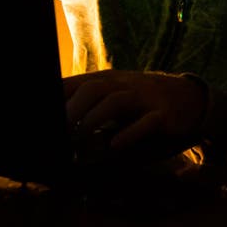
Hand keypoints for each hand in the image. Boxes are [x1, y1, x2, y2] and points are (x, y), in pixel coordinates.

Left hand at [64, 69, 206, 157]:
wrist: (185, 96)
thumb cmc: (139, 99)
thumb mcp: (113, 94)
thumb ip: (89, 104)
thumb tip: (58, 121)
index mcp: (107, 80)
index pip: (76, 82)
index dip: (57, 96)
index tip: (41, 114)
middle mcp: (123, 84)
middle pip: (92, 89)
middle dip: (72, 110)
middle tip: (58, 132)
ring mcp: (143, 97)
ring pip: (115, 101)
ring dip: (93, 120)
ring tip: (78, 141)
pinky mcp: (162, 114)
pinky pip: (145, 122)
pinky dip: (129, 133)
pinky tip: (114, 146)